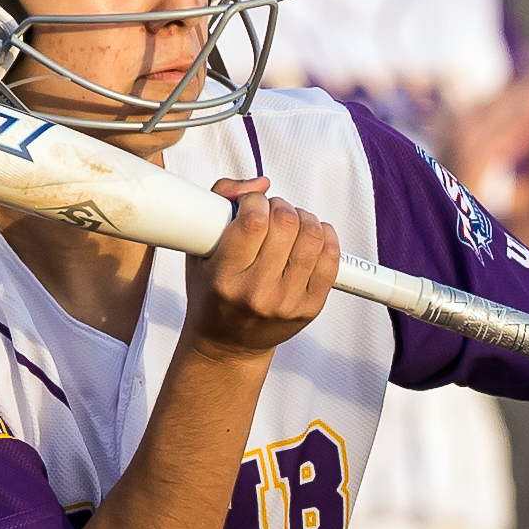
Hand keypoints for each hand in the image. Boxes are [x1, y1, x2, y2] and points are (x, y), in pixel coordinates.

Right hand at [184, 178, 339, 359]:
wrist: (227, 344)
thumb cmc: (211, 293)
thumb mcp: (197, 250)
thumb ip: (218, 202)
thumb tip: (261, 184)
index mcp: (224, 277)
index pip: (253, 221)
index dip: (255, 201)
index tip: (250, 205)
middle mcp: (257, 292)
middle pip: (286, 224)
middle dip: (279, 206)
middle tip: (271, 212)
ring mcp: (287, 302)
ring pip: (312, 237)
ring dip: (303, 217)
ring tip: (290, 221)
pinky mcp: (310, 308)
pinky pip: (331, 260)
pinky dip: (325, 236)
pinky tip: (311, 234)